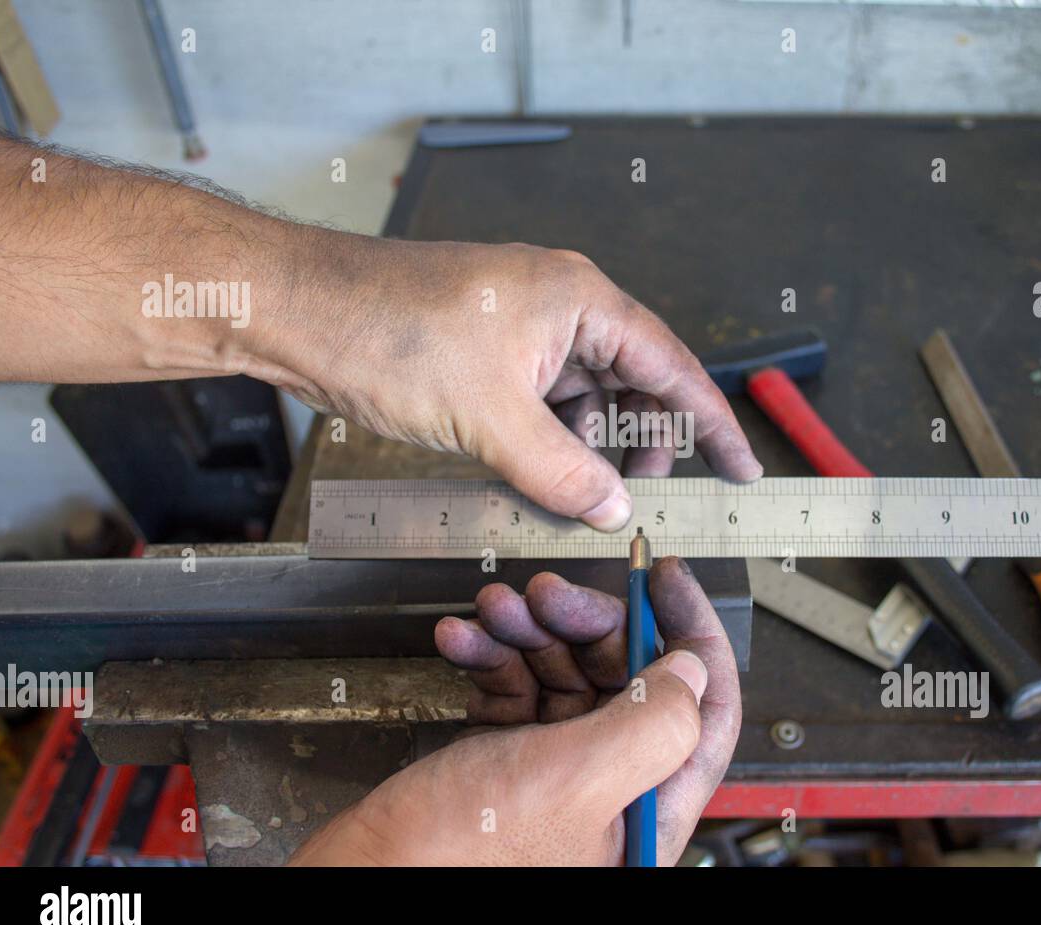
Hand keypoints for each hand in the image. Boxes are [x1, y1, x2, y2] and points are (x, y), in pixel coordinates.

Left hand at [253, 237, 761, 528]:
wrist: (297, 311)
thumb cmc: (387, 332)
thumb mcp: (490, 419)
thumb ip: (562, 471)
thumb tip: (611, 508)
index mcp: (581, 300)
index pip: (673, 367)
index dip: (713, 424)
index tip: (742, 468)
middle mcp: (561, 307)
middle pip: (632, 386)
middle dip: (638, 448)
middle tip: (634, 503)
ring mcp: (522, 329)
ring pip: (583, 402)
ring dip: (584, 454)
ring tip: (570, 500)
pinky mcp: (488, 352)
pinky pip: (541, 405)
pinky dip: (545, 446)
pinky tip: (533, 481)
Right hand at [290, 556, 740, 865]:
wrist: (360, 879)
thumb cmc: (456, 862)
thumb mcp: (576, 781)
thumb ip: (652, 723)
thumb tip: (693, 671)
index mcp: (650, 810)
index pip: (702, 712)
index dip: (691, 635)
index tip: (666, 579)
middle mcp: (611, 792)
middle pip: (625, 679)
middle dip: (583, 624)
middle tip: (546, 593)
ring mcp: (556, 776)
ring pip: (565, 676)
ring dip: (529, 633)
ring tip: (494, 611)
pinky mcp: (505, 762)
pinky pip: (516, 691)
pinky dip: (491, 658)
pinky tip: (463, 641)